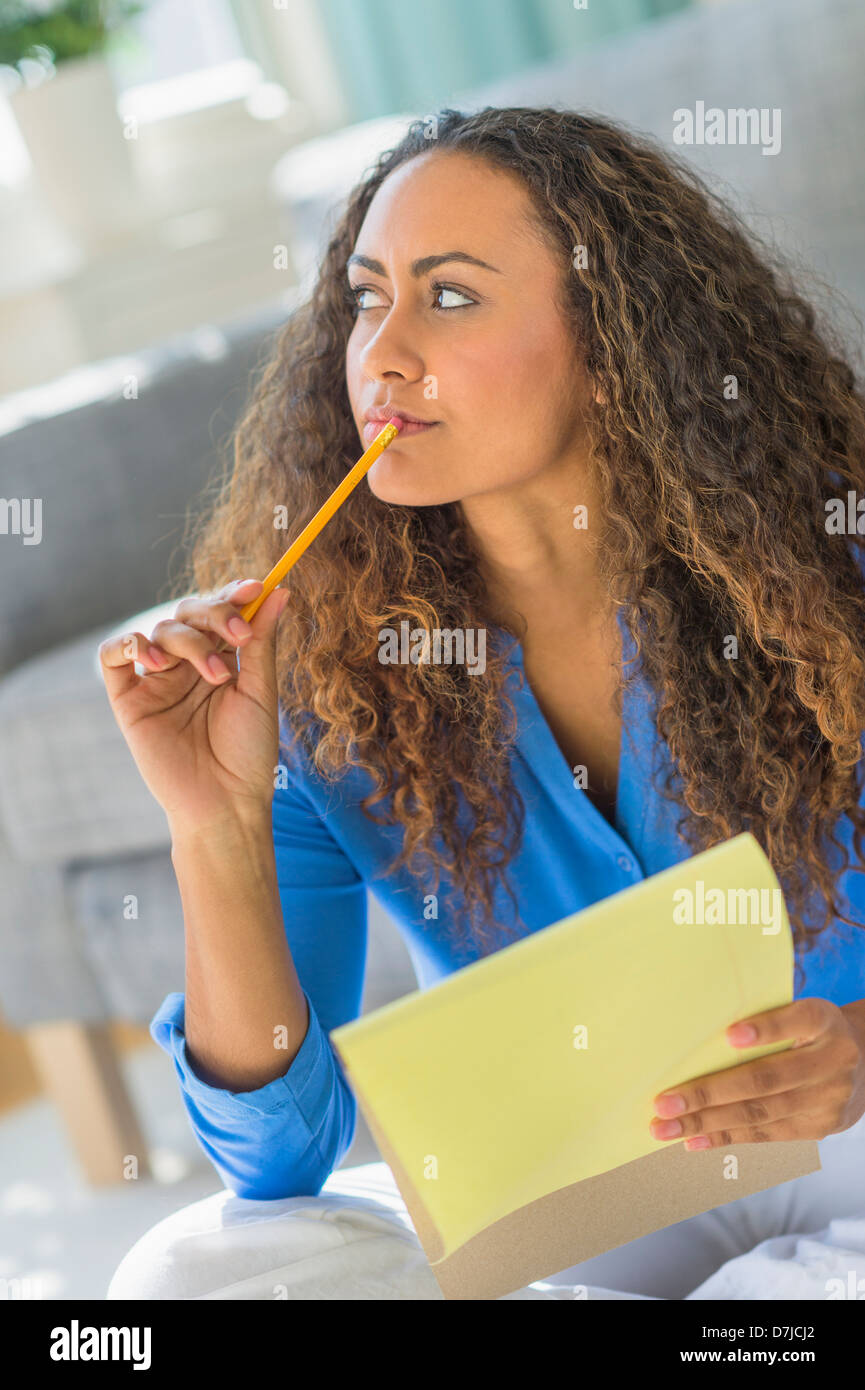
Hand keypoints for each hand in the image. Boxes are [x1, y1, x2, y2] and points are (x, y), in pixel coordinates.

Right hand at [98, 577, 288, 829]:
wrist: (225, 802)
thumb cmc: (248, 753)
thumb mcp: (259, 691)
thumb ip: (261, 642)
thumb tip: (279, 591)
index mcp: (221, 660)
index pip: (220, 614)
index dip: (234, 595)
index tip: (256, 587)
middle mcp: (187, 666)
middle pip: (189, 613)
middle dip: (214, 614)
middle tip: (237, 635)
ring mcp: (157, 680)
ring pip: (160, 629)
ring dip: (187, 640)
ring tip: (212, 673)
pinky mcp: (129, 698)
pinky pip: (114, 654)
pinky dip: (129, 644)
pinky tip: (154, 659)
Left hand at [649, 996, 864, 1148]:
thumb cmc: (810, 1030)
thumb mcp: (799, 1011)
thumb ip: (767, 1017)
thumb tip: (706, 1032)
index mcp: (822, 1021)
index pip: (795, 1021)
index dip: (765, 1029)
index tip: (730, 1035)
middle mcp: (830, 1063)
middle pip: (764, 1080)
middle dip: (708, 1094)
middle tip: (663, 1103)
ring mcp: (826, 1101)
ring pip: (759, 1114)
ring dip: (707, 1123)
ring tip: (666, 1128)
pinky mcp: (817, 1130)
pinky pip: (767, 1137)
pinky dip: (727, 1139)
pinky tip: (694, 1141)